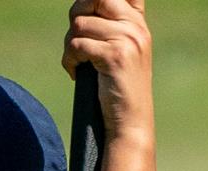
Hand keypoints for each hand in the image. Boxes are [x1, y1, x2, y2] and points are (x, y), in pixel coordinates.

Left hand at [63, 0, 156, 142]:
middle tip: (75, 40)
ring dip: (69, 45)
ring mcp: (128, 39)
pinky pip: (78, 44)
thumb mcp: (120, 51)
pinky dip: (70, 60)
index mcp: (138, 22)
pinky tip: (76, 72)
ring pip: (80, 24)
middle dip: (76, 15)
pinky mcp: (116, 56)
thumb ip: (108, 26)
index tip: (88, 12)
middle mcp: (136, 26)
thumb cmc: (118, 89)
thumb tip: (80, 7)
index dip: (93, 0)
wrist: (130, 122)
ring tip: (76, 62)